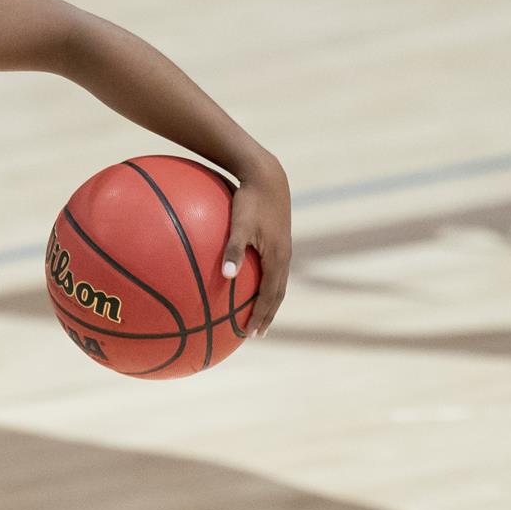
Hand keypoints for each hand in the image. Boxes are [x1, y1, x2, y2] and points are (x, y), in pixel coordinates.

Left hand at [222, 157, 291, 336]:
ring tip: (256, 314)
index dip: (261, 316)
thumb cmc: (250, 199)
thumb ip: (233, 249)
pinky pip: (272, 269)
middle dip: (266, 315)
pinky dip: (264, 283)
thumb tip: (226, 276)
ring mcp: (283, 248)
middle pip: (277, 294)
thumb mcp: (239, 224)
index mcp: (277, 258)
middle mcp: (284, 256)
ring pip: (277, 282)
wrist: (267, 176)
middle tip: (254, 333)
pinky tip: (249, 282)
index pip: (270, 296)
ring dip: (268, 301)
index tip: (250, 333)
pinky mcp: (278, 240)